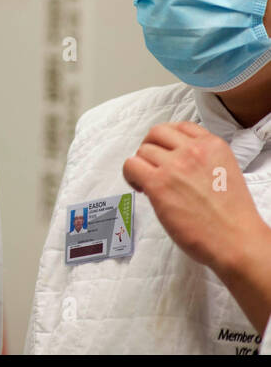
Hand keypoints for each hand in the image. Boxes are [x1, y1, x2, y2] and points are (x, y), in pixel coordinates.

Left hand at [122, 121, 256, 272]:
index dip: (168, 140)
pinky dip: (130, 175)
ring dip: (142, 165)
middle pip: (156, 134)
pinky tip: (141, 188)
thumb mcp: (225, 172)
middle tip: (152, 165)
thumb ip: (203, 160)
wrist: (236, 239)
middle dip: (151, 147)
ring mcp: (175, 165)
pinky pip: (131, 166)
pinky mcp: (158, 183)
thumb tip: (178, 160)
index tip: (166, 152)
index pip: (181, 126)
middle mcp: (193, 150)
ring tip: (149, 182)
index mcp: (214, 146)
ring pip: (142, 151)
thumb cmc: (232, 215)